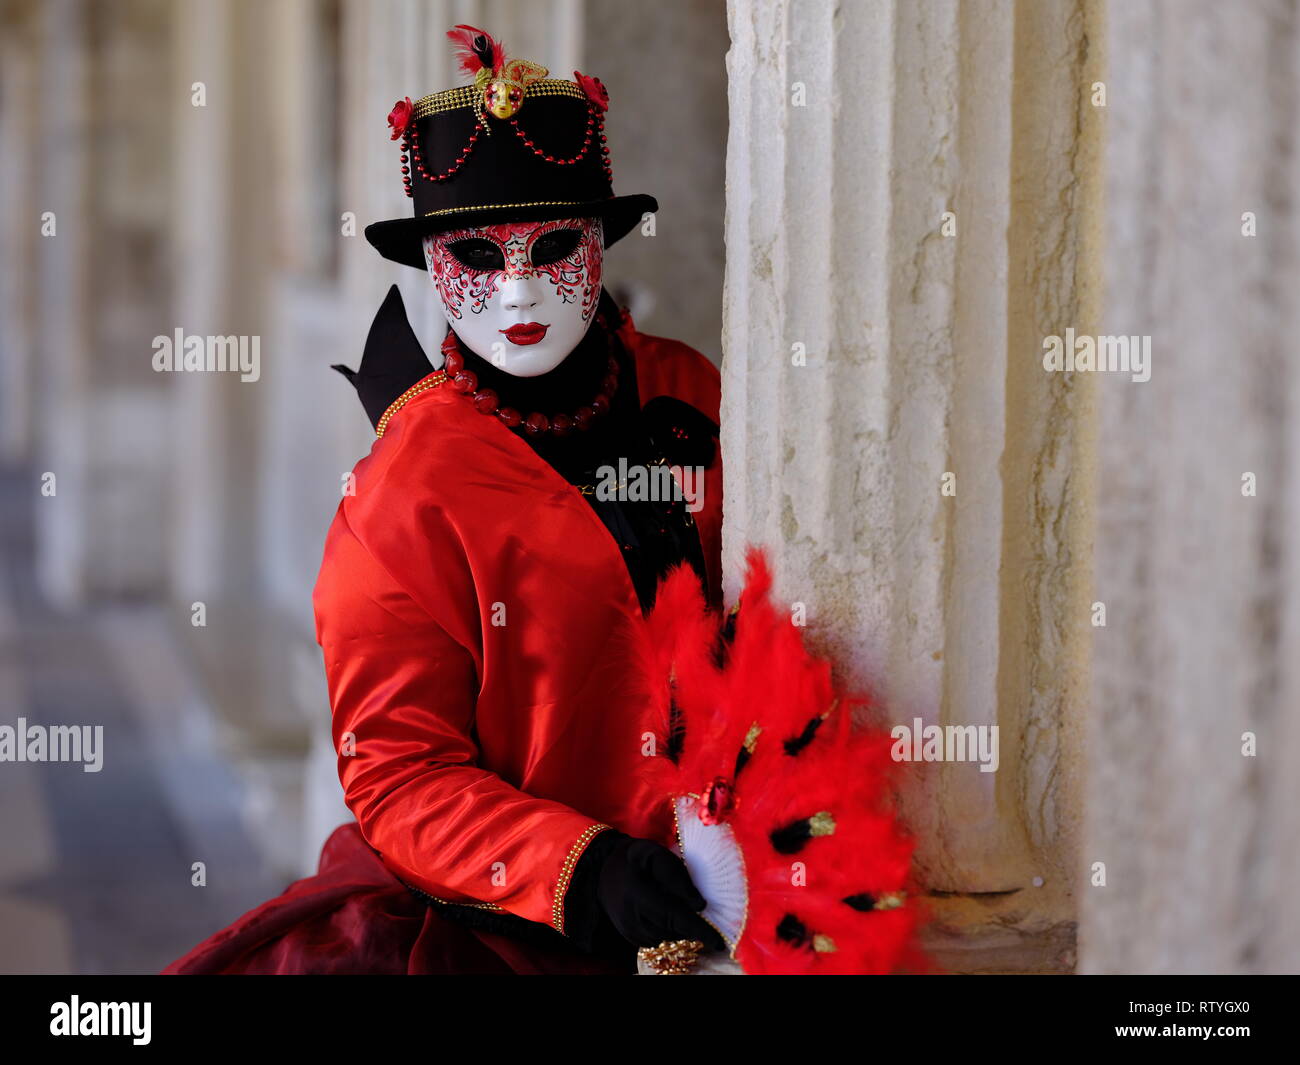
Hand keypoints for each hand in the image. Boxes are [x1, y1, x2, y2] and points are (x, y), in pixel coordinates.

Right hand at [595, 836, 726, 951]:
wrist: (605, 869)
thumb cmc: (637, 858)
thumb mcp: (657, 855)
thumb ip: (678, 877)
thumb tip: (700, 905)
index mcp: (638, 892)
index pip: (675, 917)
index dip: (699, 931)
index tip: (720, 942)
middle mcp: (631, 916)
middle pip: (674, 930)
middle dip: (693, 927)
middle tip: (704, 916)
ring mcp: (628, 929)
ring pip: (667, 938)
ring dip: (679, 927)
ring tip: (676, 905)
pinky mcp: (630, 936)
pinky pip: (657, 940)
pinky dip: (667, 930)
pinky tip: (665, 913)